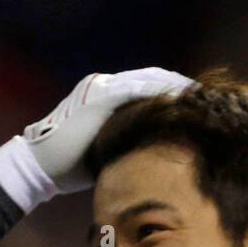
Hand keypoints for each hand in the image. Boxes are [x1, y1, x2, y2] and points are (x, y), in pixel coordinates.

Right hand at [0, 67, 192, 211]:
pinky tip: (177, 96)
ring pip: (146, 79)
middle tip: (205, 96)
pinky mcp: (98, 97)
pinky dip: (155, 90)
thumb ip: (126, 144)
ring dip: (173, 85)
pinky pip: (133, 88)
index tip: (196, 104)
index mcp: (107, 98)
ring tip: (197, 94)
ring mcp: (100, 89)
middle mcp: (104, 86)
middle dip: (178, 86)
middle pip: (151, 80)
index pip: (147, 90)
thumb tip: (153, 158)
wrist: (42, 166)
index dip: (172, 94)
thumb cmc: (72, 166)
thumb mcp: (107, 151)